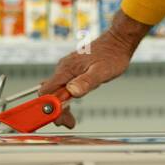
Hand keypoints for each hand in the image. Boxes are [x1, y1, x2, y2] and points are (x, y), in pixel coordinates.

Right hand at [38, 10, 151, 128]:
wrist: (118, 42)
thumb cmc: (112, 55)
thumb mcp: (102, 72)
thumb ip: (86, 82)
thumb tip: (72, 92)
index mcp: (66, 69)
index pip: (47, 91)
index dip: (49, 107)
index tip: (58, 118)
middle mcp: (63, 68)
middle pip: (49, 93)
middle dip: (55, 110)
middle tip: (67, 123)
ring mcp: (67, 68)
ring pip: (56, 90)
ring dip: (60, 105)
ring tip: (70, 119)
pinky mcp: (72, 70)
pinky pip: (63, 86)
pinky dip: (65, 98)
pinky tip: (73, 103)